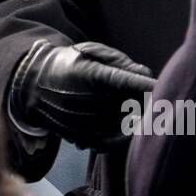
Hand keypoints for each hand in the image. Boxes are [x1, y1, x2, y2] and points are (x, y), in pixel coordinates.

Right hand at [10, 39, 154, 148]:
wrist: (32, 84)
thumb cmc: (69, 64)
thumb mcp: (90, 53)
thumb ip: (120, 62)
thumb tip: (147, 76)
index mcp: (90, 74)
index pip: (125, 81)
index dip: (146, 86)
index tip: (163, 89)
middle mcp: (85, 99)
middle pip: (127, 105)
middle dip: (144, 103)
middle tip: (154, 99)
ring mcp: (80, 119)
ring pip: (120, 124)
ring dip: (133, 119)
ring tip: (137, 111)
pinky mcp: (76, 134)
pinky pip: (107, 142)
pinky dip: (120, 137)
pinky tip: (127, 129)